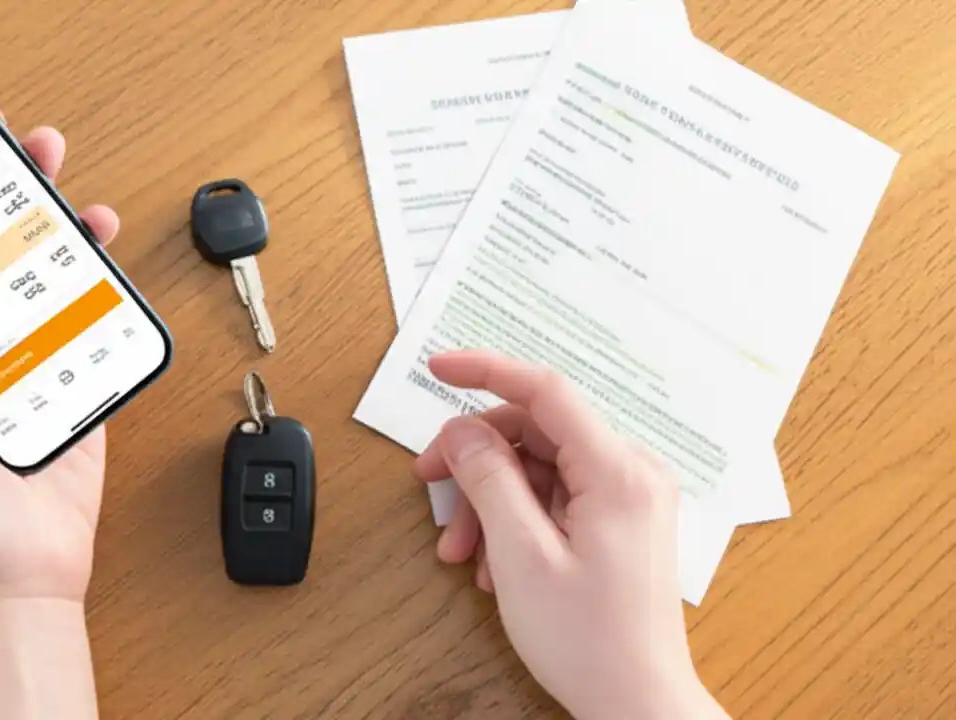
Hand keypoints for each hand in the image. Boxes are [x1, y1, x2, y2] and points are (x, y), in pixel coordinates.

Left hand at [0, 125, 119, 602]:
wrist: (21, 580)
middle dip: (11, 196)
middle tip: (24, 148)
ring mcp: (29, 366)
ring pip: (47, 281)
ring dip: (62, 232)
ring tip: (74, 194)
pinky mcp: (75, 387)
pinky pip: (90, 327)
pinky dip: (101, 289)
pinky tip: (105, 259)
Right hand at [414, 351, 727, 719]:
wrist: (638, 704)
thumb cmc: (590, 641)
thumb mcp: (522, 556)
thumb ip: (489, 480)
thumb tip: (463, 431)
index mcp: (617, 471)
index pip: (545, 392)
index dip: (486, 370)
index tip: (439, 367)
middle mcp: (631, 473)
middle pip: (536, 432)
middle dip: (477, 458)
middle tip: (429, 483)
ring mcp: (627, 497)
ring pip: (539, 468)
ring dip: (491, 500)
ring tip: (461, 551)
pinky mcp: (618, 520)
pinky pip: (555, 497)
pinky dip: (516, 520)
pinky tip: (494, 564)